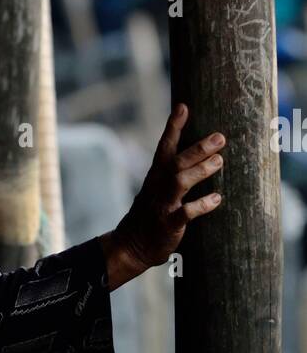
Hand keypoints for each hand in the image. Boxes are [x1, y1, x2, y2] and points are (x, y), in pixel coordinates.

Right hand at [99, 104, 224, 289]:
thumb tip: (199, 152)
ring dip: (200, 170)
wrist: (131, 245)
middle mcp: (158, 186)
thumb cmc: (150, 214)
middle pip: (176, 162)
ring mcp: (162, 205)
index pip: (164, 146)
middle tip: (219, 137)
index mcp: (155, 175)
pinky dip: (201, 205)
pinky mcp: (168, 224)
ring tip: (220, 161)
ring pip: (180, 182)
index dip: (173, 127)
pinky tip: (217, 199)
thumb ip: (173, 171)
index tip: (183, 107)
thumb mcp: (156, 188)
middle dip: (197, 148)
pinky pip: (185, 213)